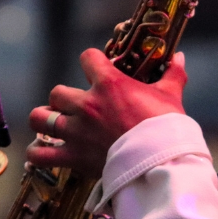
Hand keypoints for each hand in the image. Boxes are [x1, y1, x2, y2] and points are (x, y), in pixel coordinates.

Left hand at [26, 48, 187, 177]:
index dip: (92, 60)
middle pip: (57, 92)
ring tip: (53, 124)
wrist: (158, 161)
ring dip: (44, 120)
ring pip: (39, 118)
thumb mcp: (170, 95)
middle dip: (63, 98)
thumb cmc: (164, 126)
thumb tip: (179, 57)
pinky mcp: (72, 156)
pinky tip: (42, 150)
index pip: (87, 57)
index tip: (97, 68)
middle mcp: (86, 104)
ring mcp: (76, 131)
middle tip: (75, 106)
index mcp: (109, 84)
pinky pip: (40, 153)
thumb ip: (172, 74)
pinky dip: (38, 152)